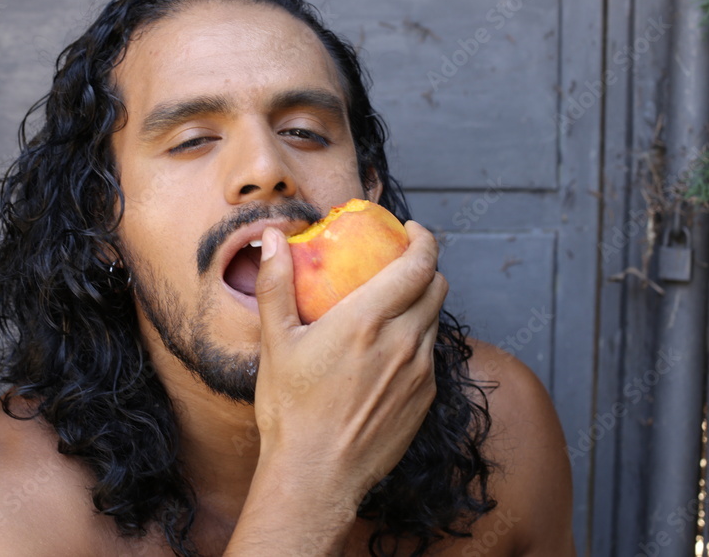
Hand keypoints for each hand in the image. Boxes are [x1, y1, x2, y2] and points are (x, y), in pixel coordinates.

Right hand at [252, 221, 445, 504]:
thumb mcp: (275, 342)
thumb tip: (270, 238)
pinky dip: (415, 342)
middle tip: (398, 266)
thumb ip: (276, 284)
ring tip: (388, 310)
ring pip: (435, 322)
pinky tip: (385, 354)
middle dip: (424, 268)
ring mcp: (420, 373)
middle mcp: (404, 342)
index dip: (422, 239)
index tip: (409, 231)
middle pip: (437, 287)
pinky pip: (430, 357)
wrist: (316, 476)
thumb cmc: (290, 409)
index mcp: (367, 320)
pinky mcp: (425, 399)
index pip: (419, 264)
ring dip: (419, 306)